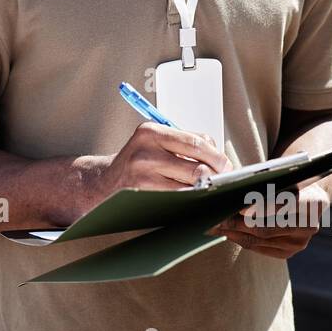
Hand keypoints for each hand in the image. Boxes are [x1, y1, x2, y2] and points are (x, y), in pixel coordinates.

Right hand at [77, 123, 230, 216]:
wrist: (104, 182)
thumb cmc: (137, 161)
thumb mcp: (155, 141)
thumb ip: (185, 143)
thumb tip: (219, 156)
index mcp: (150, 131)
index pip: (196, 143)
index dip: (217, 156)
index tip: (227, 165)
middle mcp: (145, 151)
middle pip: (196, 167)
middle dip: (215, 176)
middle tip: (224, 181)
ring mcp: (143, 175)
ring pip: (189, 186)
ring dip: (204, 190)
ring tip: (210, 189)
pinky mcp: (143, 195)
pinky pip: (178, 198)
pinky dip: (191, 199)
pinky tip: (194, 198)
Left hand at [206, 180, 330, 258]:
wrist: (307, 198)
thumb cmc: (289, 182)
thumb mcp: (283, 177)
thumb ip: (264, 184)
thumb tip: (232, 188)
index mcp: (314, 202)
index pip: (285, 204)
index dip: (260, 207)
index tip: (238, 207)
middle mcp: (310, 225)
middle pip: (266, 227)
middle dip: (237, 222)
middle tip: (216, 217)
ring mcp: (301, 242)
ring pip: (260, 238)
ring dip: (234, 232)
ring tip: (215, 225)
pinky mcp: (290, 251)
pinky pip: (260, 248)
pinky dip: (241, 239)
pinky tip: (228, 232)